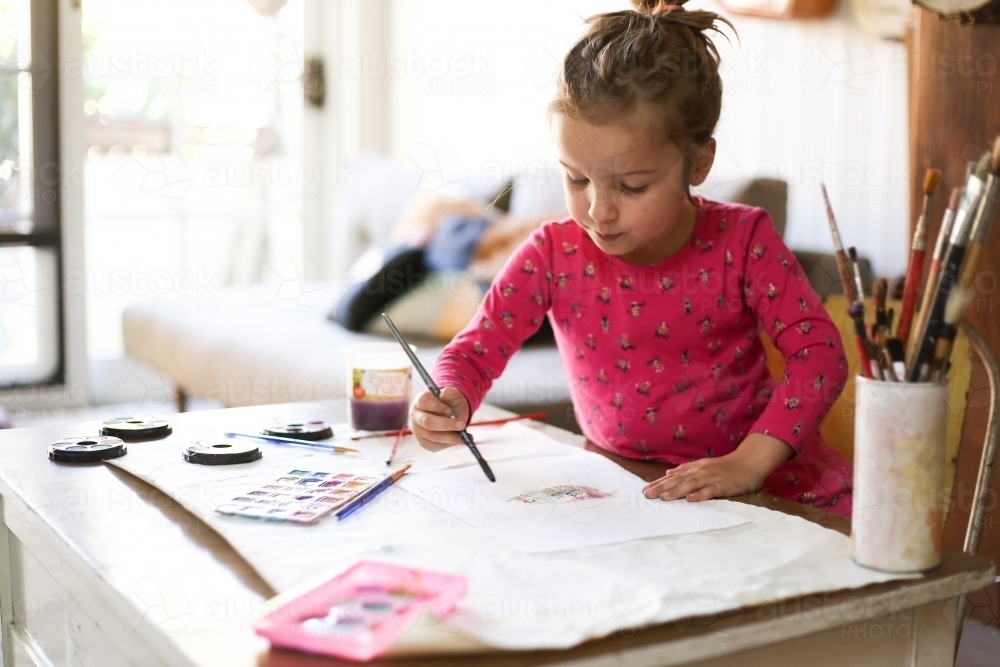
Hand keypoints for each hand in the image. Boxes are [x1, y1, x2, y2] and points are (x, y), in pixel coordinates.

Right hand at [409, 386, 470, 450]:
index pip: (424, 402)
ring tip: (465, 437)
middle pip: (427, 422)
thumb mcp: (452, 396)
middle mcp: (416, 415)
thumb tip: (446, 392)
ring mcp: (418, 430)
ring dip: (450, 437)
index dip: (437, 407)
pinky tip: (460, 440)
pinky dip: (449, 444)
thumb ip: (450, 393)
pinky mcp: (424, 442)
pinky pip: (435, 446)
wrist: (450, 414)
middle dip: (446, 425)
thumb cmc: (449, 403)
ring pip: (432, 437)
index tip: (450, 411)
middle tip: (462, 425)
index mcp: (420, 400)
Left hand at [642, 433, 791, 502]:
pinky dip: (701, 494)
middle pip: (678, 480)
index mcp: (695, 469)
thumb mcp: (703, 465)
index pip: (673, 477)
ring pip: (691, 484)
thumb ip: (686, 470)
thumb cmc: (726, 466)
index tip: (644, 490)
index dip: (658, 483)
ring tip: (664, 498)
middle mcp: (700, 472)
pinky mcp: (723, 485)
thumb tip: (667, 474)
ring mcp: (712, 478)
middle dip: (662, 487)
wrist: (749, 462)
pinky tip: (691, 499)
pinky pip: (711, 490)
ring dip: (677, 491)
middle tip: (647, 495)